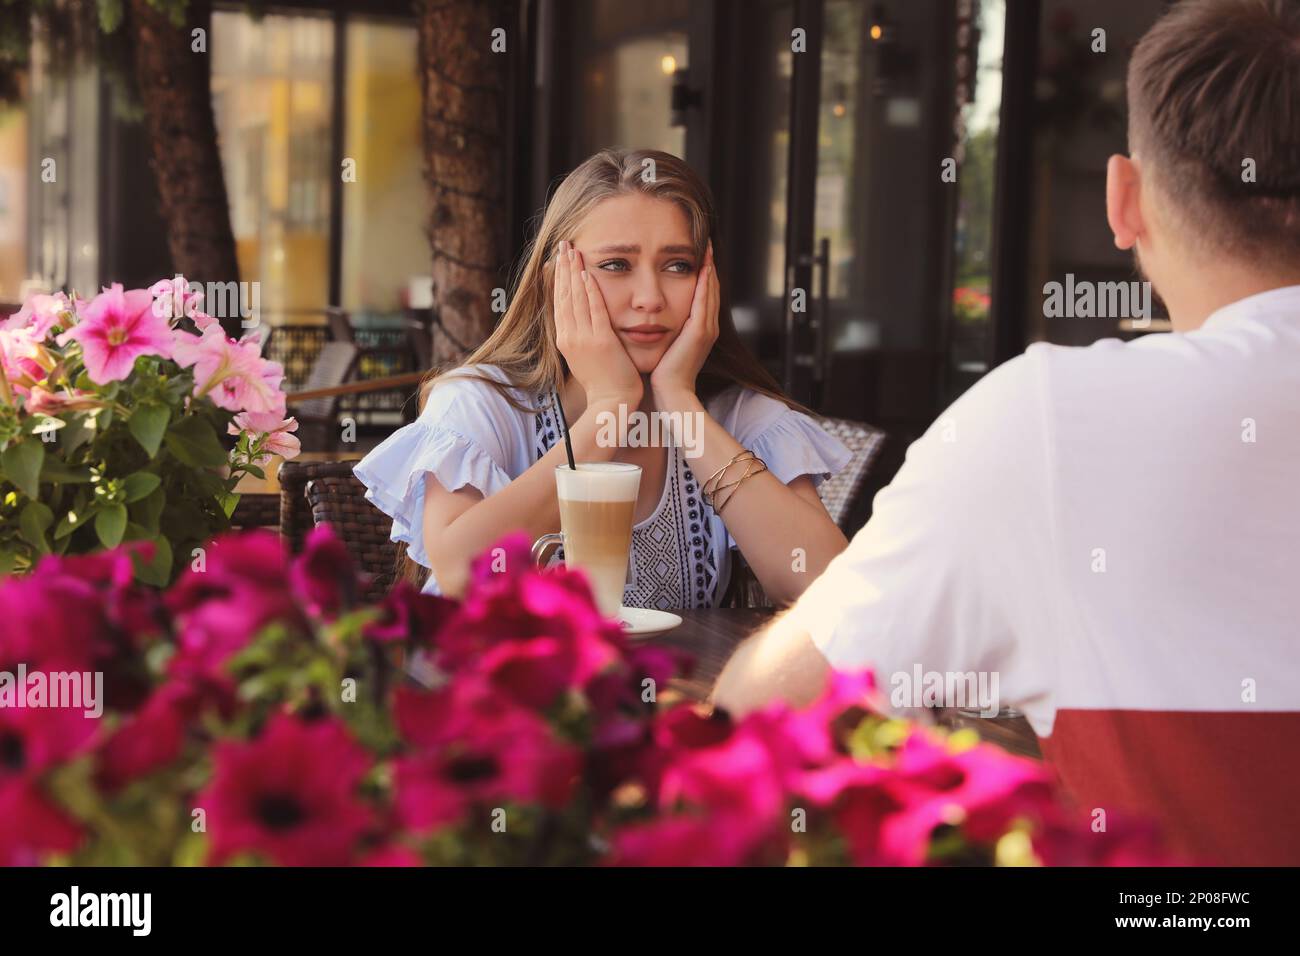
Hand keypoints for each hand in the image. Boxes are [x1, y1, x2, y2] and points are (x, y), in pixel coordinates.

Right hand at [552, 240, 642, 407]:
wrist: (613, 403)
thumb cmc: (605, 382)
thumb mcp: (586, 357)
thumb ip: (584, 336)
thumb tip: (582, 321)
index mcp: (565, 340)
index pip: (559, 302)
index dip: (558, 279)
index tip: (558, 259)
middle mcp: (570, 337)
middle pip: (563, 295)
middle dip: (562, 268)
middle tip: (562, 245)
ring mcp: (584, 339)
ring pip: (575, 298)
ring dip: (573, 271)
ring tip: (571, 249)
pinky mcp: (601, 341)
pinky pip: (594, 309)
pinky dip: (589, 289)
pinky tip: (587, 272)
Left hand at [651, 241, 718, 406]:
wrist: (671, 394)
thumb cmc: (664, 374)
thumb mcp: (668, 347)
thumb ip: (668, 331)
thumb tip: (655, 318)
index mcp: (701, 329)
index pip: (705, 295)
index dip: (703, 275)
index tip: (698, 255)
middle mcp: (708, 326)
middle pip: (712, 288)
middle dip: (709, 266)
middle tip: (707, 243)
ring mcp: (706, 328)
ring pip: (711, 291)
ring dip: (709, 268)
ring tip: (707, 248)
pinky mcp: (699, 331)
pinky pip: (704, 301)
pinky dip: (705, 283)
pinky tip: (703, 267)